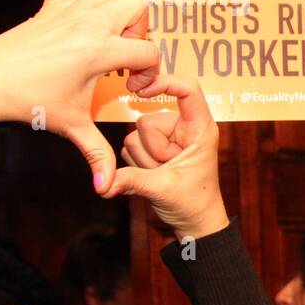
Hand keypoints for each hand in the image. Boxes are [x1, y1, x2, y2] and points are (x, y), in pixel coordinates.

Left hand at [0, 0, 158, 191]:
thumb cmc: (28, 101)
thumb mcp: (71, 126)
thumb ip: (96, 154)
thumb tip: (106, 188)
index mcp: (101, 52)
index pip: (150, 52)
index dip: (150, 72)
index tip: (131, 88)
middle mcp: (90, 25)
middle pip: (139, 5)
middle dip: (140, 29)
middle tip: (124, 54)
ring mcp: (70, 11)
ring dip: (116, 8)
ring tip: (107, 34)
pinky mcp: (50, 6)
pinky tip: (81, 14)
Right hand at [105, 75, 227, 240]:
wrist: (194, 222)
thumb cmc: (193, 203)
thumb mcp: (163, 189)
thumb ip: (132, 181)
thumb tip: (103, 183)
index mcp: (200, 128)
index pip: (188, 90)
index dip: (165, 82)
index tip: (143, 91)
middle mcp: (182, 127)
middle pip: (146, 120)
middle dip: (151, 151)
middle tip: (170, 169)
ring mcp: (165, 136)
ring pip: (133, 136)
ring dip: (142, 161)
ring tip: (164, 173)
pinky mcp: (151, 147)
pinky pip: (127, 147)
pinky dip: (135, 164)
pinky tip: (153, 174)